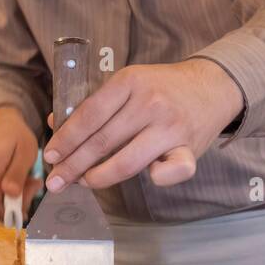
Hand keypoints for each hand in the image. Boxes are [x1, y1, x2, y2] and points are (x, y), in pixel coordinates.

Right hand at [0, 106, 44, 220]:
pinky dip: (3, 192)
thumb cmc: (16, 136)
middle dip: (15, 202)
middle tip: (33, 185)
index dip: (8, 212)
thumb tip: (11, 194)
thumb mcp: (25, 151)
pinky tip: (13, 178)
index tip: (27, 210)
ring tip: (25, 179)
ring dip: (11, 196)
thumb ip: (17, 173)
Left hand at [42, 59, 242, 191]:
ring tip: (83, 182)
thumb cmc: (161, 88)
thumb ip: (95, 103)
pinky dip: (156, 178)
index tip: (50, 155)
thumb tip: (54, 123)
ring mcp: (171, 127)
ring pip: (126, 162)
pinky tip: (144, 178)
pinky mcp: (190, 147)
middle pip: (102, 141)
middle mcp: (150, 103)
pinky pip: (170, 171)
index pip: (88, 115)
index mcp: (129, 82)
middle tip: (56, 180)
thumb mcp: (128, 83)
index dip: (66, 139)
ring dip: (98, 177)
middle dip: (73, 165)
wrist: (213, 85)